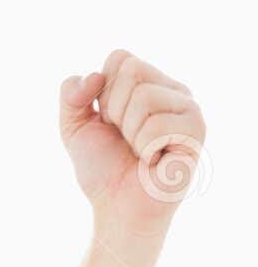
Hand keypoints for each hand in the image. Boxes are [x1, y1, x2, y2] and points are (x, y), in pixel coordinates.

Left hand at [60, 50, 205, 237]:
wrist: (117, 209)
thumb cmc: (103, 170)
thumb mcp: (74, 127)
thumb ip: (70, 94)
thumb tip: (94, 76)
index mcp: (148, 82)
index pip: (120, 57)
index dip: (102, 94)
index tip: (110, 123)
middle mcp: (172, 89)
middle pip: (132, 70)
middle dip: (115, 111)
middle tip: (126, 139)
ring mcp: (187, 108)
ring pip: (143, 97)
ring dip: (130, 132)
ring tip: (140, 152)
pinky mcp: (196, 130)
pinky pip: (156, 125)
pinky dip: (145, 148)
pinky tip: (154, 161)